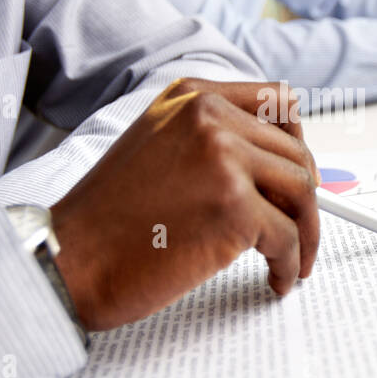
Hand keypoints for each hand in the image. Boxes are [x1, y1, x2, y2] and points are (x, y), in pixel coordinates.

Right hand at [52, 79, 320, 330]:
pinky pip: (288, 237)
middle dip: (306, 198)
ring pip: (302, 192)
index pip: (278, 102)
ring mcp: (223, 159)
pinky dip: (289, 265)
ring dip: (307, 234)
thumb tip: (270, 165)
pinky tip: (276, 280)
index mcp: (190, 97)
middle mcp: (208, 118)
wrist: (69, 258)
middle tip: (300, 228)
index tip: (296, 175)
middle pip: (296, 153)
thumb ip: (206, 140)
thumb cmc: (106, 219)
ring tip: (295, 261)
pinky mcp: (234, 207)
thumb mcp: (155, 146)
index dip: (297, 143)